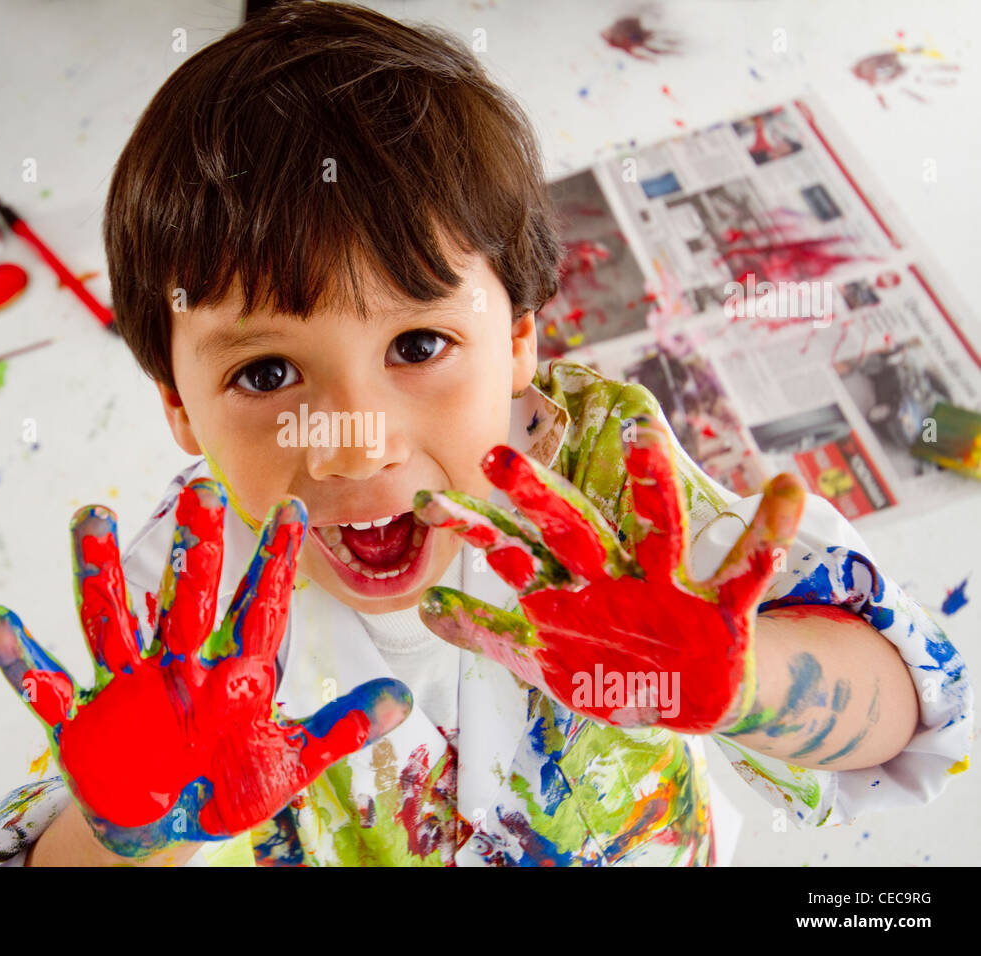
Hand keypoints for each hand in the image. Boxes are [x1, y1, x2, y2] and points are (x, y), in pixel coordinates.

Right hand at [0, 479, 411, 858]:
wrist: (163, 829)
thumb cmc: (224, 785)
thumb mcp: (287, 762)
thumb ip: (340, 728)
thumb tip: (406, 697)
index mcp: (231, 675)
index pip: (258, 610)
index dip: (276, 564)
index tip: (293, 511)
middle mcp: (178, 667)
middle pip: (187, 599)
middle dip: (195, 550)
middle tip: (201, 488)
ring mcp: (128, 688)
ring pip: (113, 620)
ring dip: (101, 573)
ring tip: (91, 515)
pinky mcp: (81, 724)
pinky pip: (46, 688)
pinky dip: (18, 660)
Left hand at [412, 416, 804, 733]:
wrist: (687, 702)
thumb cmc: (613, 668)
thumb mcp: (547, 660)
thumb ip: (490, 632)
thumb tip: (426, 607)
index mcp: (571, 589)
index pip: (516, 550)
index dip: (477, 528)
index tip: (429, 500)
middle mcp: (614, 577)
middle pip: (573, 530)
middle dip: (537, 498)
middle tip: (496, 456)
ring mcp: (668, 589)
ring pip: (660, 531)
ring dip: (654, 485)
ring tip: (645, 435)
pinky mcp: (721, 611)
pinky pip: (750, 569)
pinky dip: (772, 531)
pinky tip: (789, 486)